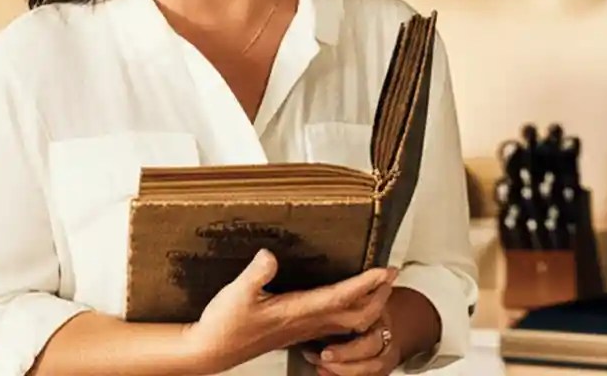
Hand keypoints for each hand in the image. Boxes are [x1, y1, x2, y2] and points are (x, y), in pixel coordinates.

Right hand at [180, 249, 397, 373]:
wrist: (215, 350)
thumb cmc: (225, 325)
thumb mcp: (236, 294)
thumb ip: (256, 274)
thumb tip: (270, 255)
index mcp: (296, 311)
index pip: (340, 297)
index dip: (365, 284)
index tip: (384, 269)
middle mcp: (306, 322)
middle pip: (356, 315)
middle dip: (378, 295)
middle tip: (391, 275)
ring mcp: (304, 329)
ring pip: (349, 322)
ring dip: (369, 305)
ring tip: (379, 286)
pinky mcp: (297, 331)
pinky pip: (335, 326)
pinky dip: (351, 315)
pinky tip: (349, 306)